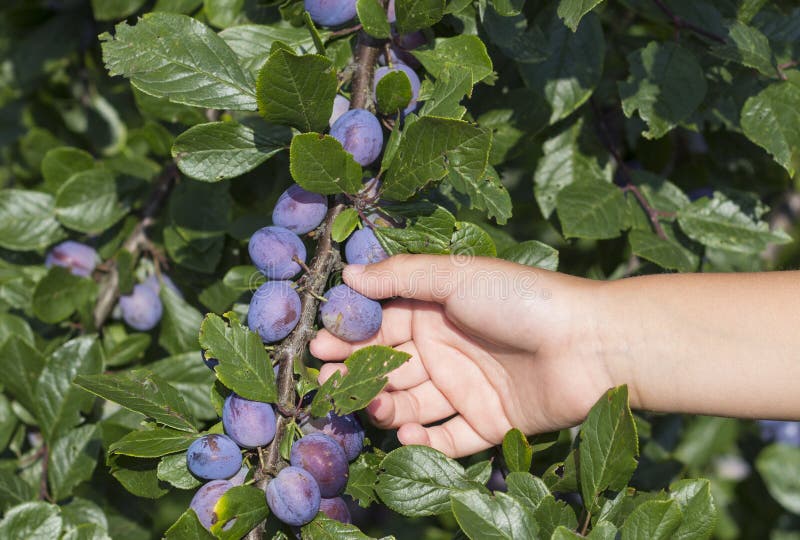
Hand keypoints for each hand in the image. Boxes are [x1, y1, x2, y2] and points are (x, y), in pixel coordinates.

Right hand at [309, 255, 613, 457]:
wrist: (590, 344)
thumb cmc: (521, 299)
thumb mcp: (458, 276)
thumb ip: (402, 275)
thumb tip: (349, 272)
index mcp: (437, 312)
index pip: (382, 325)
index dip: (350, 335)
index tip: (318, 343)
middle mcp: (447, 350)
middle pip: (391, 368)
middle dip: (359, 374)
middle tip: (330, 381)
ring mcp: (466, 389)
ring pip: (412, 405)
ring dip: (388, 407)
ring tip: (376, 406)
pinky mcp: (487, 423)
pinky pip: (447, 439)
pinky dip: (424, 442)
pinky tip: (408, 434)